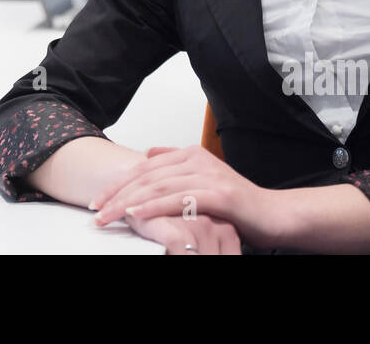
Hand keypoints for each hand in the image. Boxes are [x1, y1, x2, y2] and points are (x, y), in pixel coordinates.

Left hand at [91, 144, 285, 246]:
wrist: (274, 214)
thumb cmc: (236, 205)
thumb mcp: (202, 180)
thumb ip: (176, 165)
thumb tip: (149, 153)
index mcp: (189, 154)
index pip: (143, 169)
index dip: (117, 184)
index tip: (96, 200)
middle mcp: (196, 159)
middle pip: (146, 177)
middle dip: (116, 195)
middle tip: (95, 212)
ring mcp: (208, 175)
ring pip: (158, 187)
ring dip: (128, 203)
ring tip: (107, 216)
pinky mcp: (219, 194)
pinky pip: (179, 200)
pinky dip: (154, 207)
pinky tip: (135, 215)